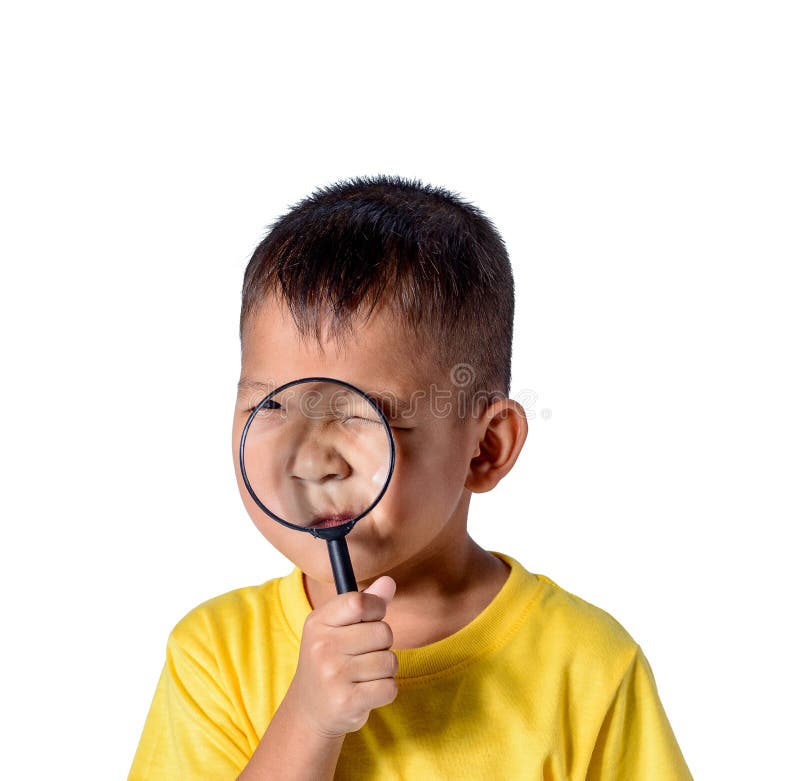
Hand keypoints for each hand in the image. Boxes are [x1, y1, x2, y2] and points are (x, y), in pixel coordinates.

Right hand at [285, 576, 397, 738]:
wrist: (309, 710)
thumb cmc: (330, 659)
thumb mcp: (338, 627)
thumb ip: (365, 602)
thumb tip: (389, 582)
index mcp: (318, 622)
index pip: (358, 602)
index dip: (376, 607)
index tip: (373, 617)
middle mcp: (322, 647)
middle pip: (383, 632)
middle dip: (383, 644)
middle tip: (364, 654)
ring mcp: (333, 676)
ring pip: (389, 661)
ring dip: (384, 669)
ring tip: (363, 675)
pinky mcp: (347, 702)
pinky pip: (389, 687)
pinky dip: (385, 690)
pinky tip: (366, 692)